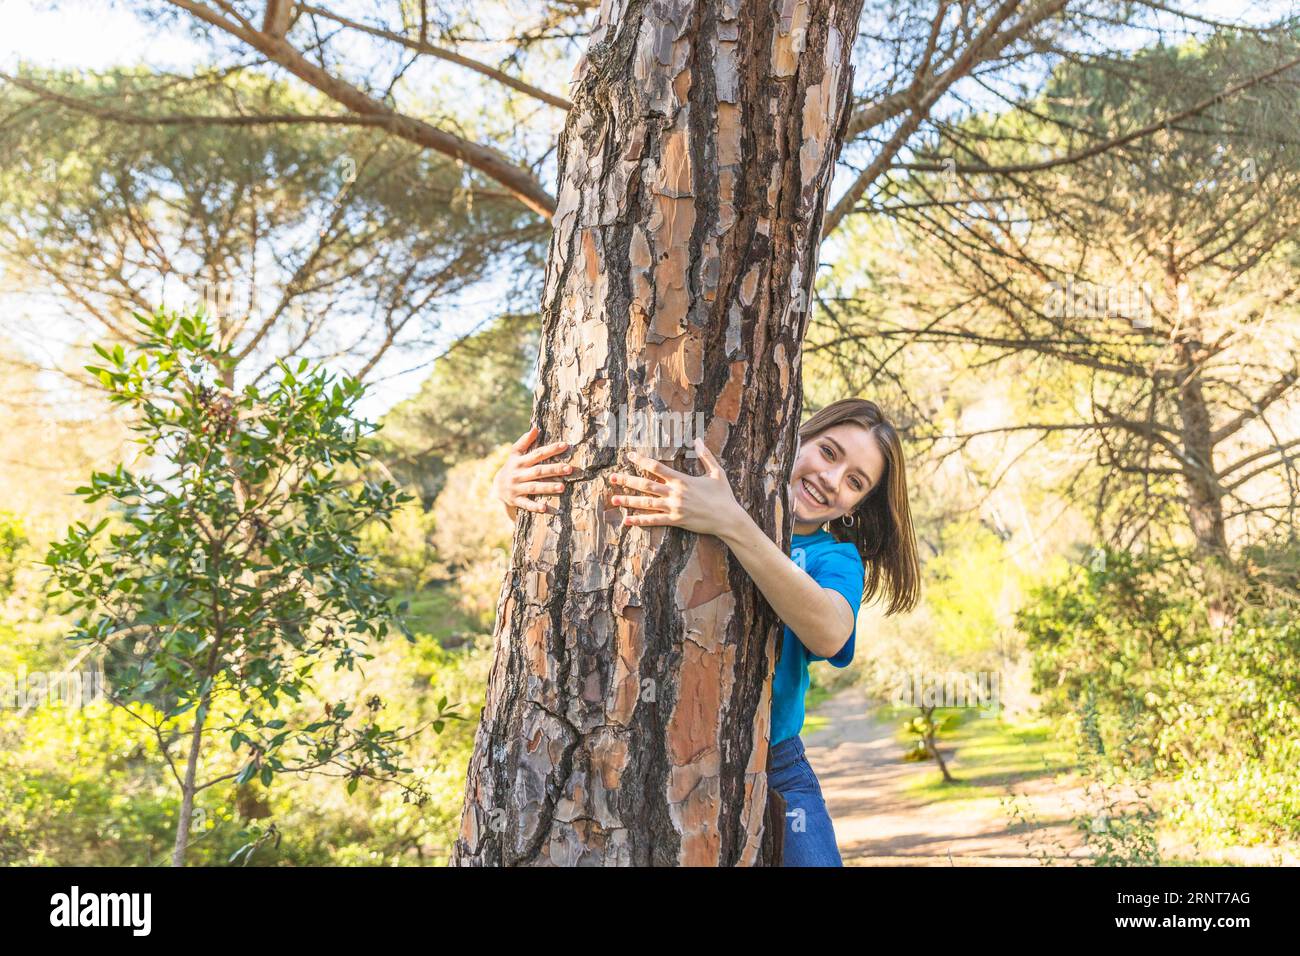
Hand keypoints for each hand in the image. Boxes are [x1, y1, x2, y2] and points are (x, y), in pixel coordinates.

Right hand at [493, 424, 577, 519]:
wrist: (496, 487)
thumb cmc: (512, 467)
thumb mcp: (515, 454)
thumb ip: (525, 441)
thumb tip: (536, 428)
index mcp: (520, 461)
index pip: (537, 454)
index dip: (551, 449)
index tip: (565, 445)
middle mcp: (518, 474)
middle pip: (538, 471)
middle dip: (554, 469)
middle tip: (569, 468)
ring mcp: (517, 487)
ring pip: (534, 487)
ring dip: (548, 487)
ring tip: (562, 487)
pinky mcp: (516, 500)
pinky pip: (526, 504)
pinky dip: (535, 506)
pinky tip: (545, 508)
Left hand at [609, 437, 741, 537]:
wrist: (728, 518)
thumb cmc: (724, 495)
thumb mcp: (716, 472)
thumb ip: (706, 456)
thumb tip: (698, 440)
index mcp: (682, 480)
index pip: (656, 467)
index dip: (641, 460)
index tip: (629, 455)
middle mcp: (675, 493)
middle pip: (646, 485)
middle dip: (627, 480)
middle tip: (612, 477)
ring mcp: (674, 508)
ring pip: (646, 503)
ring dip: (628, 500)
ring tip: (613, 498)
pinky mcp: (676, 521)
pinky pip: (654, 521)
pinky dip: (640, 521)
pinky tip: (627, 520)